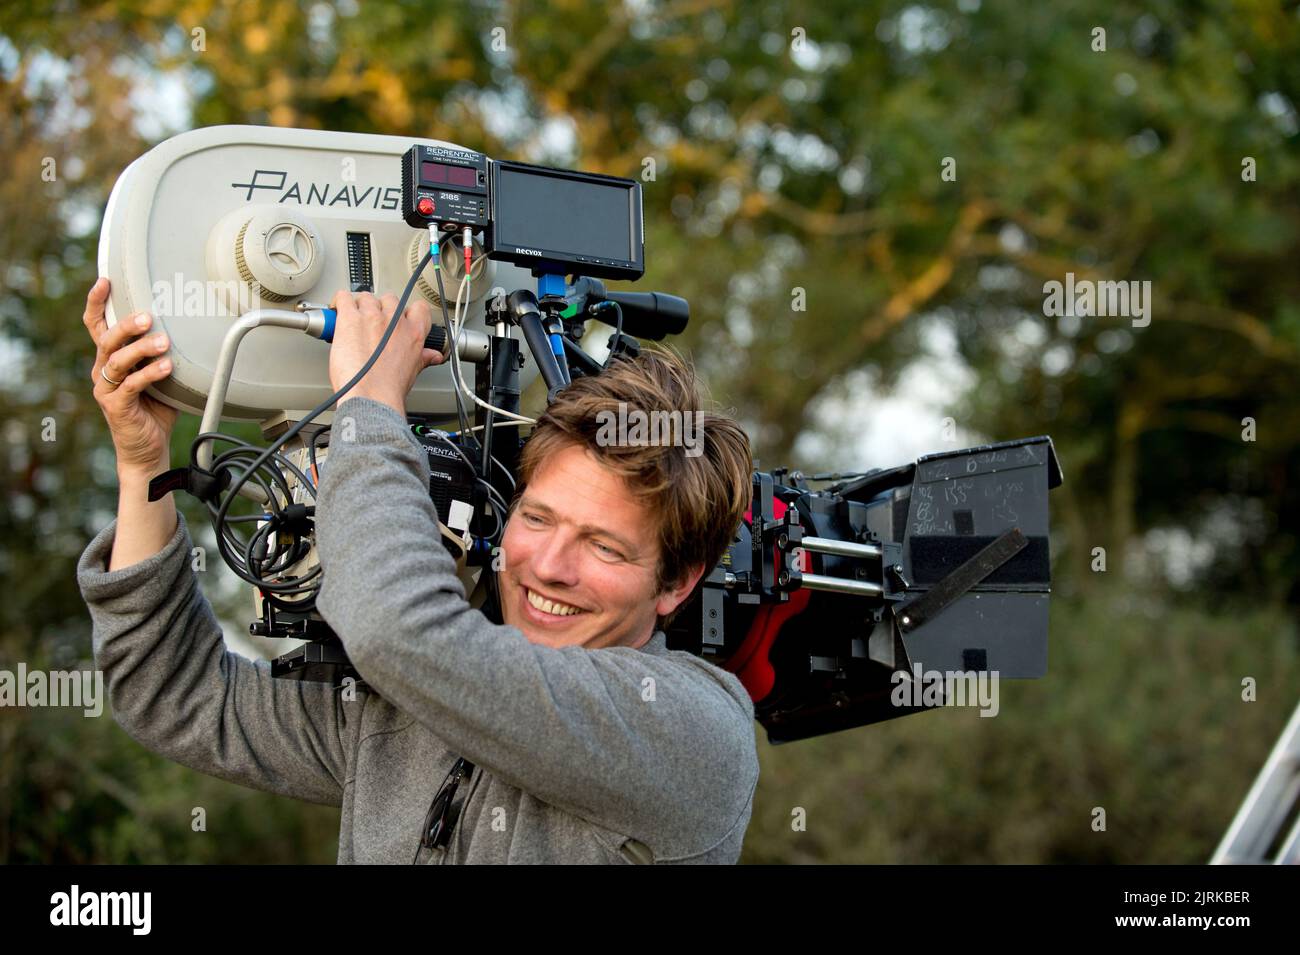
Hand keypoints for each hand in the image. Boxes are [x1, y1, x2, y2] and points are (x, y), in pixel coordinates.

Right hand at [85, 277, 178, 478]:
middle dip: (125, 325)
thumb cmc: (156, 408)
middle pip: (107, 339)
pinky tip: (167, 367)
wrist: (147, 448)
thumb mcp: (161, 375)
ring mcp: (106, 388)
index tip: (106, 280)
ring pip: (117, 361)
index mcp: (110, 358)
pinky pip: (131, 386)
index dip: (96, 302)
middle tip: (147, 316)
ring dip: (140, 349)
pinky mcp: (115, 406)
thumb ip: (165, 353)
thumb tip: (193, 328)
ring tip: (163, 342)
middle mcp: (102, 370)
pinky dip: (149, 375)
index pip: (96, 325)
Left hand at [327, 290, 445, 411]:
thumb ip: (423, 358)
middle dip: (381, 309)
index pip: (418, 308)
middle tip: (373, 323)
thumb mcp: (413, 371)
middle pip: (390, 299)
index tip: (399, 317)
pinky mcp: (350, 319)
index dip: (408, 310)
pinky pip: (343, 298)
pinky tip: (336, 311)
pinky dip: (339, 302)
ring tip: (353, 319)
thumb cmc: (389, 388)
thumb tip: (433, 356)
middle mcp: (394, 321)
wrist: (371, 395)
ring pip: (366, 297)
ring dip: (359, 306)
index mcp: (413, 333)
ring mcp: (372, 317)